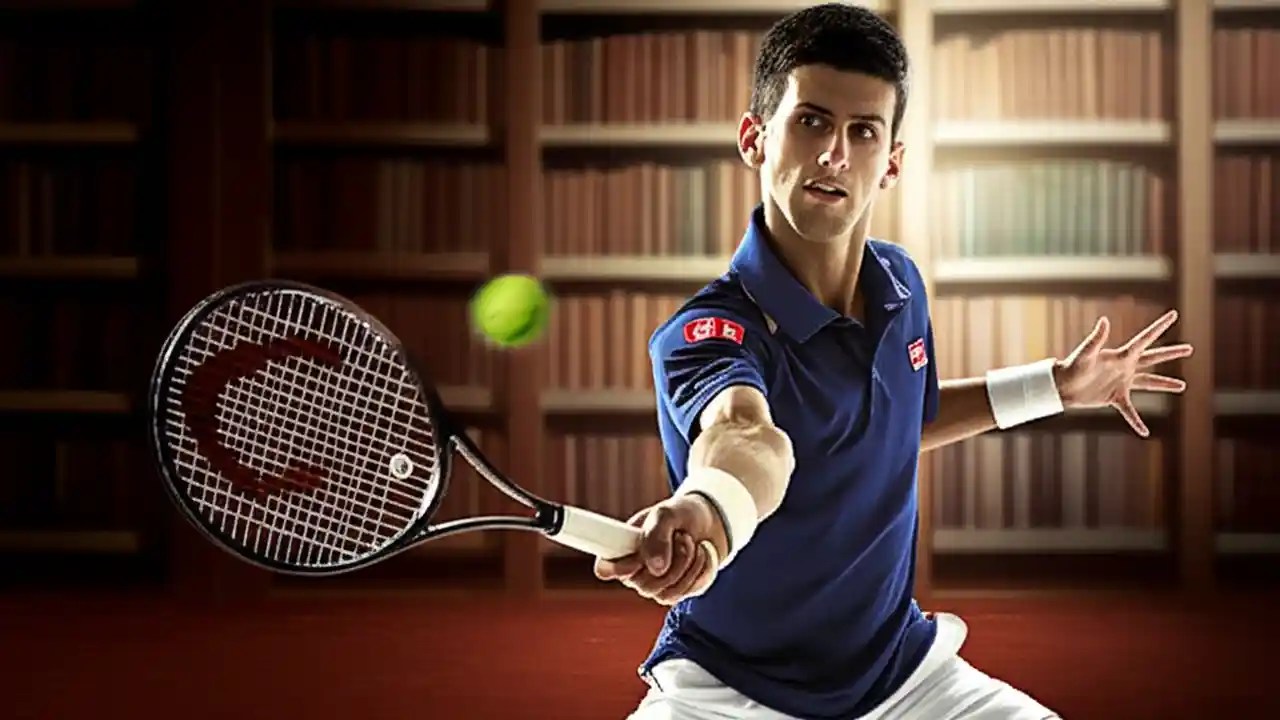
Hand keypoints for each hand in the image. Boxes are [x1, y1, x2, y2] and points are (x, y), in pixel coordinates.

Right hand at [593, 494, 726, 605]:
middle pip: (644, 584)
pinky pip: (687, 590)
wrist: (705, 523)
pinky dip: (699, 569)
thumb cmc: (678, 516)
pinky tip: (700, 553)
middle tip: (681, 536)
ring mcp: (654, 586)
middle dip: (672, 558)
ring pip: (667, 591)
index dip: (617, 568)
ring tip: (691, 541)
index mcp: (621, 550)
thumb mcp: (666, 514)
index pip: (605, 568)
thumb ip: (656, 535)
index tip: (637, 559)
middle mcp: (634, 572)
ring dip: (687, 562)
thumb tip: (656, 569)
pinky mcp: (675, 593)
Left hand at [1054, 309, 1193, 436]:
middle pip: (1153, 358)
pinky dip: (1137, 421)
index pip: (1146, 339)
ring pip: (1149, 383)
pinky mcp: (1115, 397)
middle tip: (1190, 348)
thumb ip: (1096, 339)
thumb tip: (1104, 320)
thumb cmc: (1071, 367)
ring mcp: (1122, 382)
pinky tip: (1144, 432)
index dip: (1160, 326)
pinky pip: (1130, 411)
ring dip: (1165, 384)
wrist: (1061, 386)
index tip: (1174, 314)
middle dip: (1171, 353)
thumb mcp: (1085, 354)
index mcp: (1121, 355)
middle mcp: (1125, 367)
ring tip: (1182, 386)